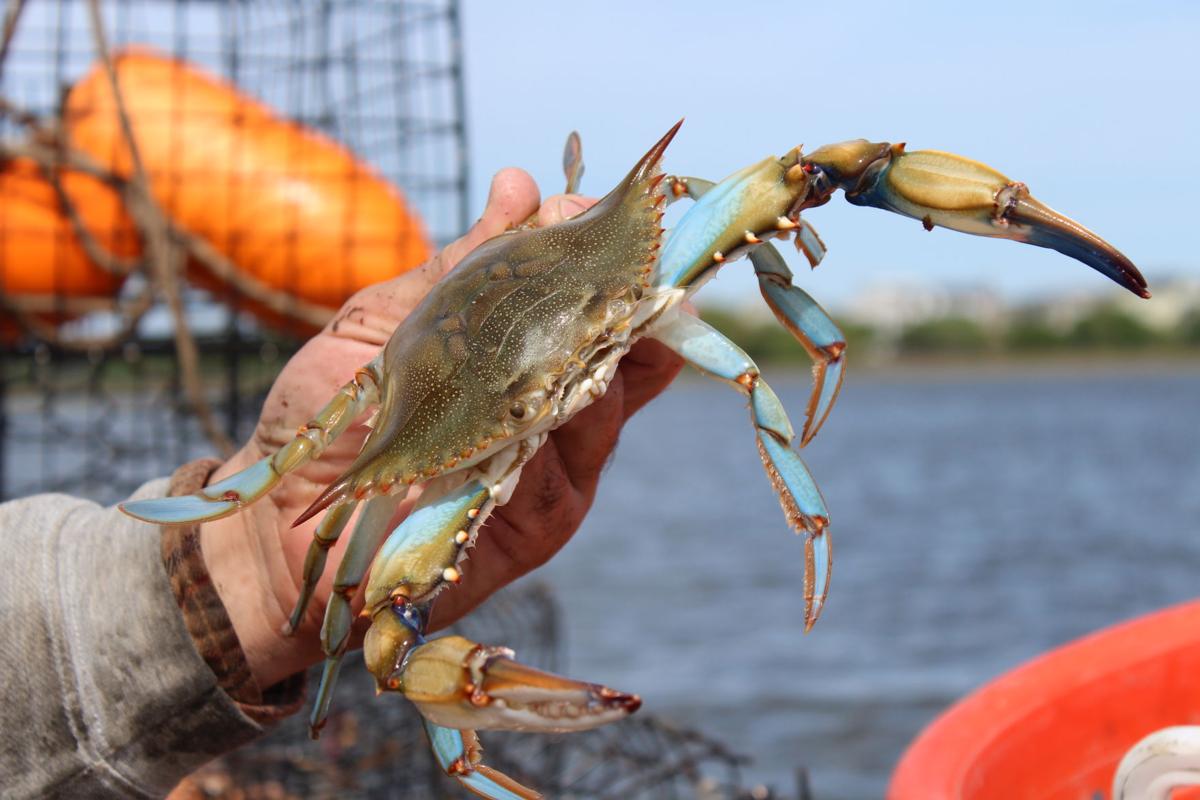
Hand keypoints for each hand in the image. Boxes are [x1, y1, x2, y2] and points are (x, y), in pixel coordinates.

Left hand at [200, 169, 682, 688]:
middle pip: (611, 337)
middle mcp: (537, 394)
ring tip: (631, 302)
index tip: (615, 208)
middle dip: (635, 291)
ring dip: (623, 346)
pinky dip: (595, 414)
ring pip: (612, 390)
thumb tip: (520, 182)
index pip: (570, 287)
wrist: (283, 530)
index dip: (597, 248)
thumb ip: (459, 267)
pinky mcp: (552, 510)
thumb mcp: (386, 324)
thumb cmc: (324, 421)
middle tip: (652, 250)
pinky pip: (589, 455)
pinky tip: (594, 377)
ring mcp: (551, 453)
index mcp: (503, 345)